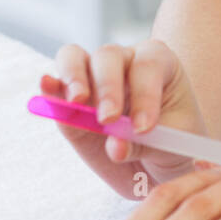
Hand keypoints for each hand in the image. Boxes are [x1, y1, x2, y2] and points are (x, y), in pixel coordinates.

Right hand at [40, 39, 208, 198]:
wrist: (158, 163)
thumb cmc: (174, 144)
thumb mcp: (171, 146)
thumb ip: (143, 144)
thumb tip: (114, 146)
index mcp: (159, 62)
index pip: (148, 66)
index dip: (144, 94)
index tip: (143, 128)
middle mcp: (123, 61)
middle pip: (108, 56)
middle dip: (107, 87)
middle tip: (109, 119)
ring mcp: (92, 77)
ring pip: (75, 58)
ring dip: (73, 78)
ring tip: (77, 101)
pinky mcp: (69, 101)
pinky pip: (56, 87)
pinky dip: (50, 89)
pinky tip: (47, 88)